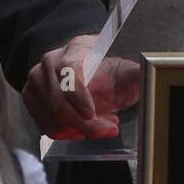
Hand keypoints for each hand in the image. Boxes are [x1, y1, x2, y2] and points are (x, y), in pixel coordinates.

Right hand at [23, 34, 140, 139]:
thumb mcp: (126, 69)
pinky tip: (85, 127)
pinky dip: (68, 134)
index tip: (92, 114)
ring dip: (79, 131)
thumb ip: (137, 72)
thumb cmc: (109, 71)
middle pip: (60, 103)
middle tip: (111, 128)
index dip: (78, 96)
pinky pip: (46, 127)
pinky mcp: (31, 99)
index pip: (68, 72)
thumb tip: (152, 70)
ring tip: (102, 124)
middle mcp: (50, 62)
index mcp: (75, 48)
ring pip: (52, 120)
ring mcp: (36, 80)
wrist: (92, 73)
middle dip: (87, 124)